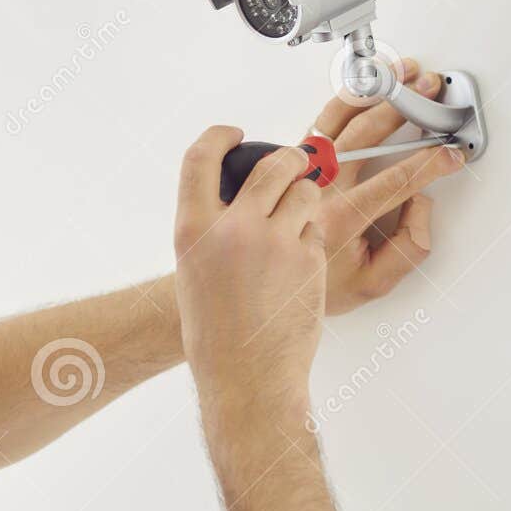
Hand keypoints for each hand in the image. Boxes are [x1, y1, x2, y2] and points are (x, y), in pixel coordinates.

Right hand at [173, 126, 325, 411]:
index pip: (200, 157)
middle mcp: (234, 229)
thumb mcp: (195, 269)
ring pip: (306, 191)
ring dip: (308, 197)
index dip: (219, 136)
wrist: (246, 376)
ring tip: (300, 220)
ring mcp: (275, 243)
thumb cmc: (217, 333)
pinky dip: (313, 237)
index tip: (234, 133)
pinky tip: (300, 265)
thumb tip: (235, 197)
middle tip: (295, 163)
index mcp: (194, 229)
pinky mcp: (309, 260)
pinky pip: (317, 229)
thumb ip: (212, 228)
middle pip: (271, 163)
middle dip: (289, 158)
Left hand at [307, 61, 466, 314]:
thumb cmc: (319, 284)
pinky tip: (368, 85)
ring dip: (377, 94)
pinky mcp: (296, 159)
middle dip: (405, 110)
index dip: (427, 165)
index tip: (450, 153)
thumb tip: (421, 203)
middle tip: (431, 94)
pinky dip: (346, 98)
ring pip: (341, 119)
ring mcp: (304, 170)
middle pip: (366, 138)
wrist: (264, 283)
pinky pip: (321, 120)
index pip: (392, 183)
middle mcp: (318, 189)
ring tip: (406, 74)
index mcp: (338, 221)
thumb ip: (408, 248)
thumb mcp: (373, 285)